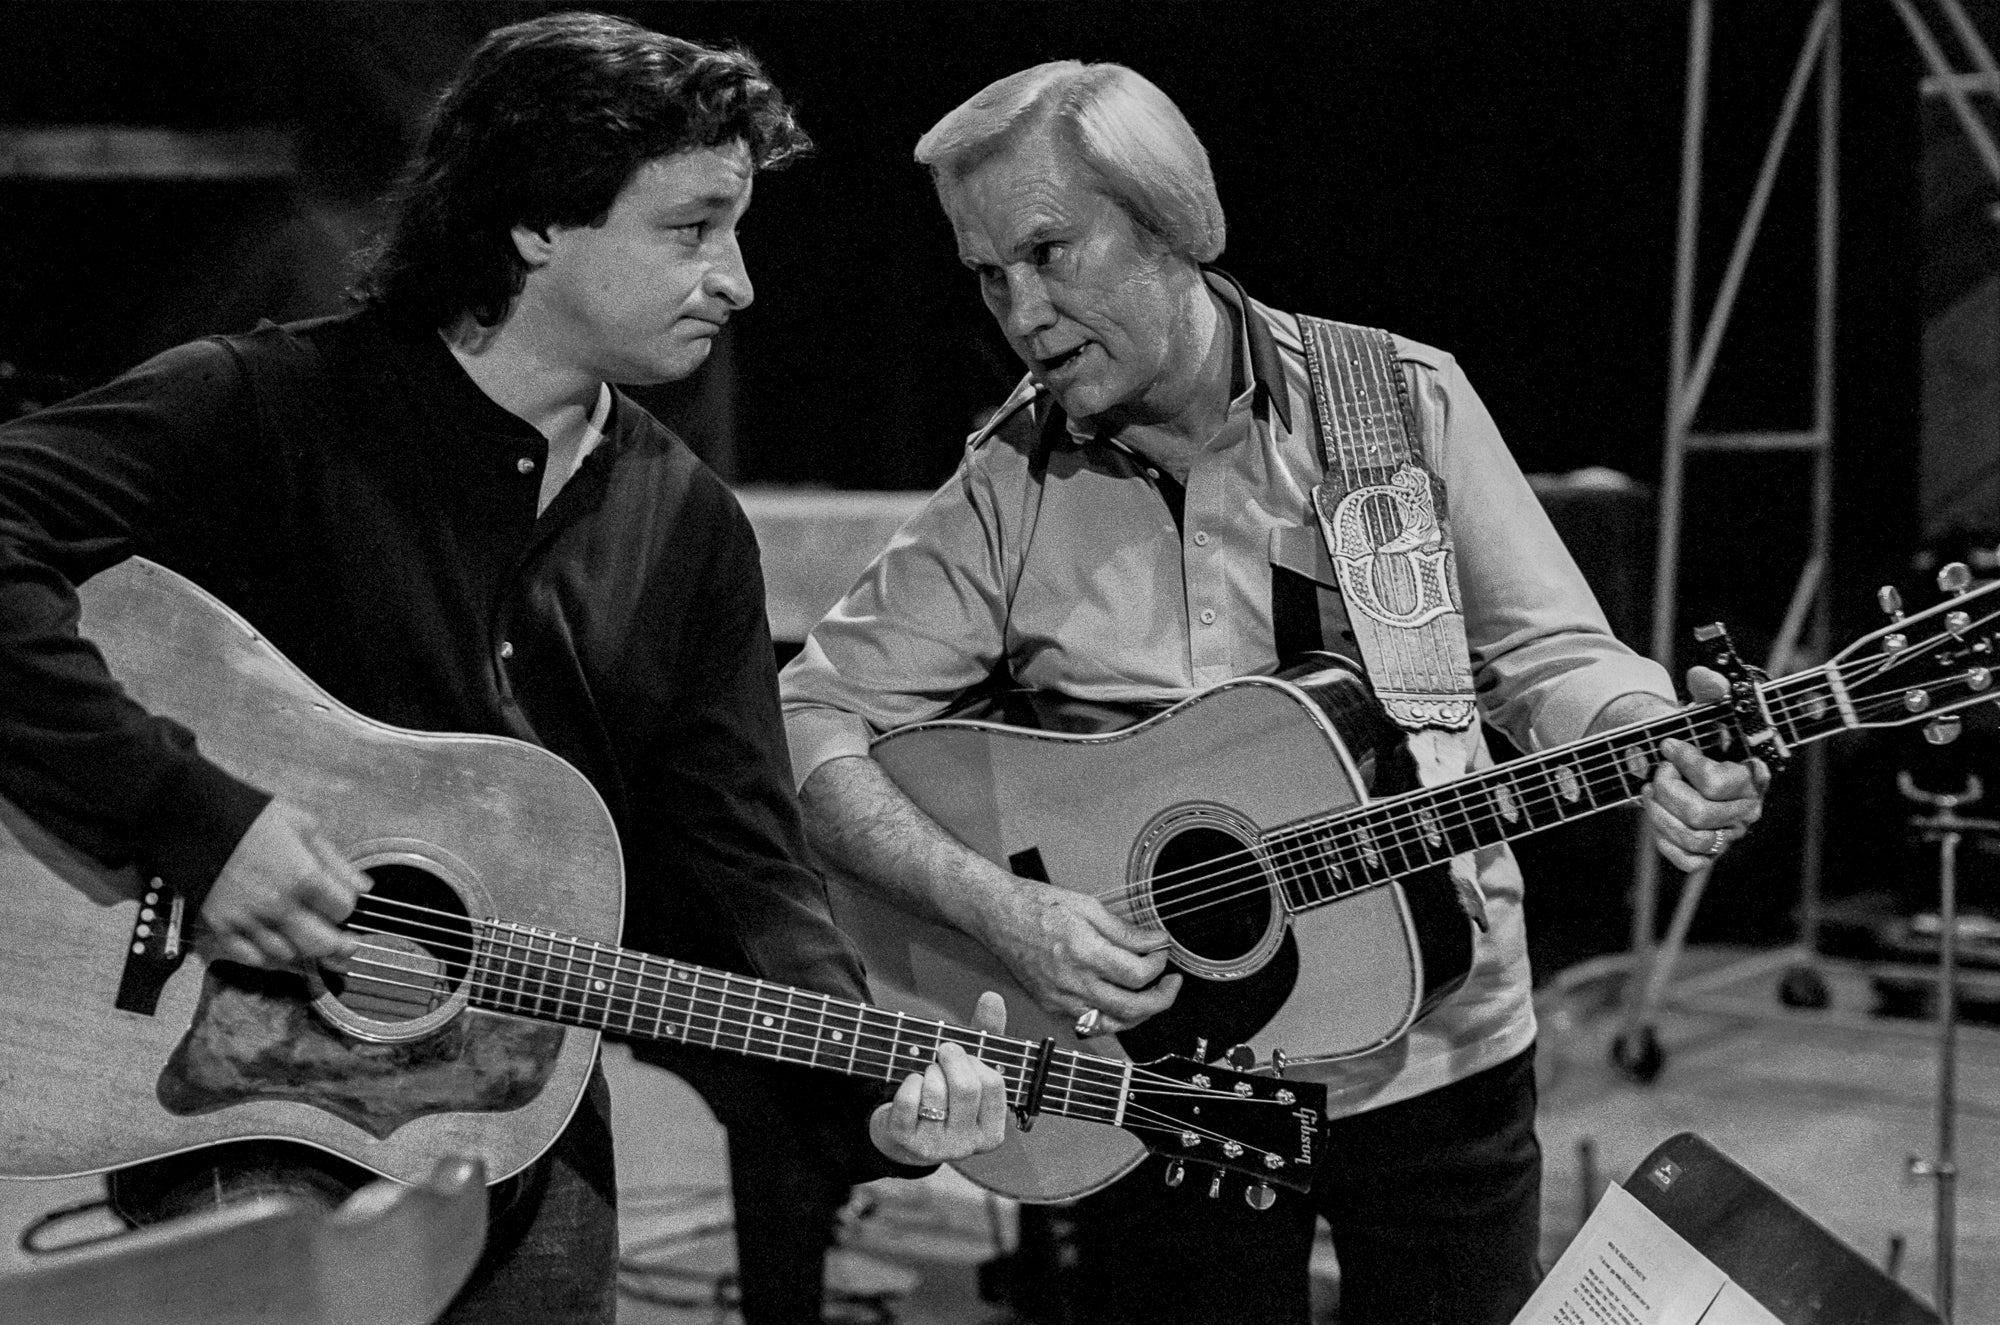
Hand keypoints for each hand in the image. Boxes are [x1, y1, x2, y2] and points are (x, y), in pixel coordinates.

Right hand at [197, 799, 370, 968]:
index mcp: (303, 876)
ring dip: (303, 949)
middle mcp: (277, 905)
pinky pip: (251, 959)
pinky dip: (268, 959)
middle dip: (339, 944)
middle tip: (346, 944)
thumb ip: (336, 861)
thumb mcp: (304, 826)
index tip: (340, 901)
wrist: (195, 818)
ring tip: (308, 938)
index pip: (343, 909)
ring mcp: (248, 919)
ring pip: (288, 955)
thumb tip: (363, 886)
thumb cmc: (252, 817)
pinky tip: (278, 948)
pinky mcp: (221, 927)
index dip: (346, 905)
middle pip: (322, 943)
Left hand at [870, 990, 1011, 1164]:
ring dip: (927, 1071)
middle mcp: (967, 1145)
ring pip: (935, 1092)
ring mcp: (936, 1147)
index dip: (974, 1060)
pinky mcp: (905, 1142)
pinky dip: (908, 1083)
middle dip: (951, 1059)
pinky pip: (908, 1100)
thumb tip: (993, 998)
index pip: (993, 1084)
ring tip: (926, 1074)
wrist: (902, 1134)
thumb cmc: (944, 1096)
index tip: (961, 1055)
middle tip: (942, 1052)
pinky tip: (911, 1086)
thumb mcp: (968, 1070)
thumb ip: (985, 1034)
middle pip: (966, 1089)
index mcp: (991, 1131)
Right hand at [975, 874, 1181, 1035]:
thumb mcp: (1087, 906)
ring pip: (1114, 1024)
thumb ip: (1125, 930)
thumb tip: (1155, 942)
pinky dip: (1113, 1018)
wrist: (998, 915)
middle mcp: (1072, 981)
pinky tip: (1120, 1000)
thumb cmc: (1037, 905)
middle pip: (1132, 1007)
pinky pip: (1091, 1024)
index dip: (1159, 964)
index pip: (1137, 974)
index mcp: (1083, 951)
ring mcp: (1060, 999)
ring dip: (1140, 1014)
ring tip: (1151, 995)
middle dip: (1162, 998)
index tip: (1163, 949)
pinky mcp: (1051, 1006)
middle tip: (1172, 983)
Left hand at [1645, 666, 1772, 872]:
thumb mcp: (1704, 708)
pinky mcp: (1709, 853)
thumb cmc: (1698, 734)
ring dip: (1659, 813)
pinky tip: (1657, 815)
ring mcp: (1729, 833)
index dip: (1686, 764)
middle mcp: (1748, 809)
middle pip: (1700, 813)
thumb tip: (1703, 677)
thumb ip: (1710, 688)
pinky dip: (1665, 840)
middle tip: (1658, 771)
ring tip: (1649, 792)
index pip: (1718, 782)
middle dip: (1667, 789)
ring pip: (1692, 837)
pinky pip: (1688, 860)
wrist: (1682, 759)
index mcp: (1755, 775)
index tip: (1669, 745)